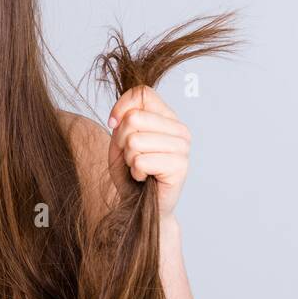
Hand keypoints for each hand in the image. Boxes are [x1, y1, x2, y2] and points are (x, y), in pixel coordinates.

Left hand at [106, 85, 190, 221]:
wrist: (140, 206)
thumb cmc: (131, 173)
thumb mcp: (120, 141)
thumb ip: (122, 122)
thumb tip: (122, 118)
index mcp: (167, 117)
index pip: (142, 92)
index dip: (121, 107)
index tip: (114, 125)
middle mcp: (179, 129)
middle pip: (134, 118)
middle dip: (121, 140)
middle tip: (130, 155)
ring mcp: (183, 147)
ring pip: (135, 141)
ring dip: (129, 159)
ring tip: (138, 168)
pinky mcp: (180, 166)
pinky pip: (141, 161)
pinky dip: (136, 172)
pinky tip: (145, 177)